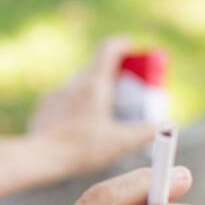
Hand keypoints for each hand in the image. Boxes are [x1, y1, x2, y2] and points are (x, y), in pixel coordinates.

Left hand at [26, 36, 161, 173]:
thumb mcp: (122, 142)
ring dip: (92, 94)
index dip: (121, 45)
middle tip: (124, 93)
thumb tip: (164, 126)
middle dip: (112, 76)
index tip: (129, 47)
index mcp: (94, 83)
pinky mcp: (43, 109)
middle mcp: (72, 84)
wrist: (39, 158)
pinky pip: (63, 102)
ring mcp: (55, 95)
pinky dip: (74, 108)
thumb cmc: (81, 148)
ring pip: (78, 87)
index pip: (108, 49)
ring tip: (102, 115)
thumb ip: (147, 132)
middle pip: (95, 69)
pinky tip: (78, 128)